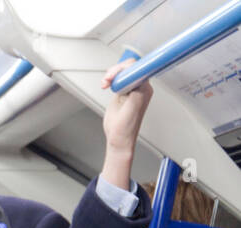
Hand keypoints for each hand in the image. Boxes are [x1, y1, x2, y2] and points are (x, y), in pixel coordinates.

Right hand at [100, 59, 151, 187]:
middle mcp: (140, 87)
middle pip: (129, 67)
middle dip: (116, 71)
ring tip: (105, 83)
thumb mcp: (131, 106)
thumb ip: (135, 89)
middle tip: (106, 80)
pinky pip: (118, 78)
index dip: (124, 68)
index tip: (114, 75)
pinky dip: (110, 79)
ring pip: (122, 72)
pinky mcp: (123, 92)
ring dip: (111, 75)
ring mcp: (131, 89)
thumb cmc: (125, 128)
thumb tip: (137, 74)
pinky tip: (106, 85)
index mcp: (145, 89)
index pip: (137, 68)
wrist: (118, 138)